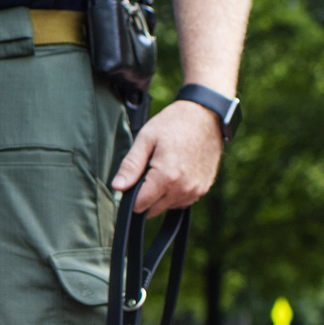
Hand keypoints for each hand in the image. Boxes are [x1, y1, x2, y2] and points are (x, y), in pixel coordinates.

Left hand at [110, 99, 224, 216]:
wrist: (206, 114)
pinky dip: (174, 193)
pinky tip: (174, 174)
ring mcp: (196, 190)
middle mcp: (184, 188)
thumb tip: (117, 187)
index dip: (130, 196)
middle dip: (145, 196)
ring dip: (160, 196)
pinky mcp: (204, 189)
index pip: (139, 205)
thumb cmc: (174, 123)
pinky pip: (181, 202)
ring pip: (166, 207)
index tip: (132, 180)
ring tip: (163, 169)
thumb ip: (130, 166)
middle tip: (148, 172)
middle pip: (152, 210)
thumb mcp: (145, 139)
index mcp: (167, 177)